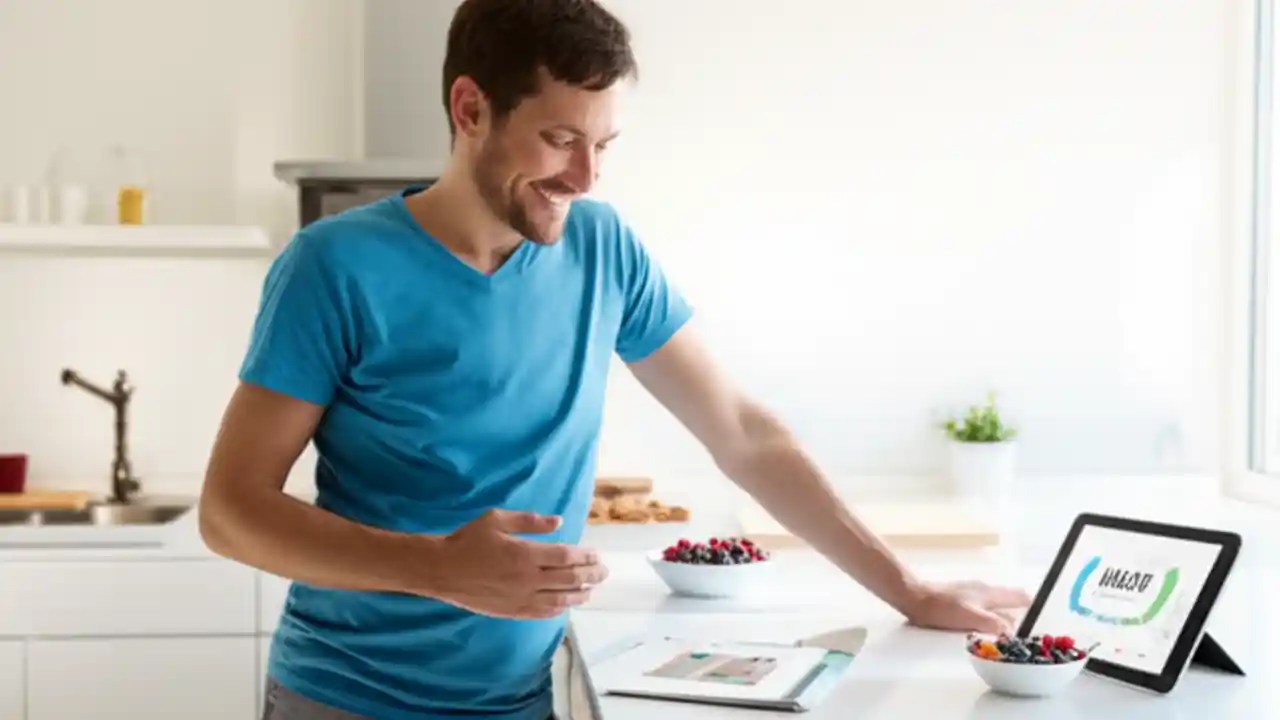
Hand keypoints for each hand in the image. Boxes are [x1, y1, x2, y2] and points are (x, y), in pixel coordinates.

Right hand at [424, 509, 607, 619]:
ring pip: (559, 599)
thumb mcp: (497, 519)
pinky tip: (566, 605)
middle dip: (590, 575)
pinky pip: (542, 613)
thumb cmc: (468, 540)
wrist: (441, 570)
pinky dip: (558, 609)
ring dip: (579, 594)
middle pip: (568, 579)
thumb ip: (529, 521)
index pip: (566, 557)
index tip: (596, 555)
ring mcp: (520, 598)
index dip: (585, 557)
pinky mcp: (512, 611)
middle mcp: (527, 579)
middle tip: (604, 572)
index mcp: (525, 554)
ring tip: (591, 590)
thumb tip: (558, 522)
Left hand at [905, 580, 1032, 633]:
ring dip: (1003, 613)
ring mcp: (970, 592)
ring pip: (995, 602)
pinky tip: (982, 625)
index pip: (1019, 596)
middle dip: (1019, 610)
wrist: (913, 597)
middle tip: (1027, 626)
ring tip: (1008, 628)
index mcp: (990, 592)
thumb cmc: (942, 607)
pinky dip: (988, 615)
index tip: (1042, 617)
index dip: (1032, 606)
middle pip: (1009, 598)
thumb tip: (1015, 634)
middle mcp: (983, 589)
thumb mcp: (972, 617)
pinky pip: (982, 606)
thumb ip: (995, 624)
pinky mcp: (959, 597)